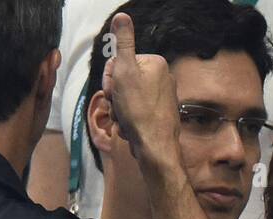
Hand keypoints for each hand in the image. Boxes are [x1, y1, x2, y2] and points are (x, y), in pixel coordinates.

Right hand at [101, 13, 179, 163]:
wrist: (155, 147)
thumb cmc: (139, 110)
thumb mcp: (125, 70)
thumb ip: (123, 42)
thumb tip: (122, 17)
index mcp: (156, 63)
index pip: (119, 62)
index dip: (110, 77)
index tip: (112, 90)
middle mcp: (163, 78)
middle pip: (123, 80)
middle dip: (114, 96)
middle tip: (117, 107)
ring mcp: (162, 97)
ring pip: (126, 98)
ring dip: (119, 110)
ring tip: (125, 120)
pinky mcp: (159, 114)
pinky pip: (135, 112)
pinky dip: (128, 120)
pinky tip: (131, 128)